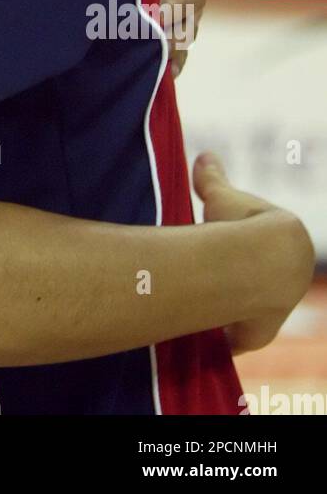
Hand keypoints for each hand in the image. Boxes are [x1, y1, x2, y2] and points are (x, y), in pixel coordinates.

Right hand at [195, 151, 314, 354]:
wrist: (260, 263)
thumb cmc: (243, 225)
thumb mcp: (222, 196)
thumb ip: (213, 178)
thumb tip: (205, 155)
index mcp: (289, 249)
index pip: (271, 252)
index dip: (253, 250)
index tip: (235, 249)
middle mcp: (287, 286)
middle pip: (264, 287)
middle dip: (245, 283)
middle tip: (219, 279)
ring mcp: (270, 313)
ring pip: (252, 314)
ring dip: (233, 311)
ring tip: (207, 305)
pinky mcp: (252, 335)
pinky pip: (235, 339)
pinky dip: (222, 337)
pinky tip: (206, 335)